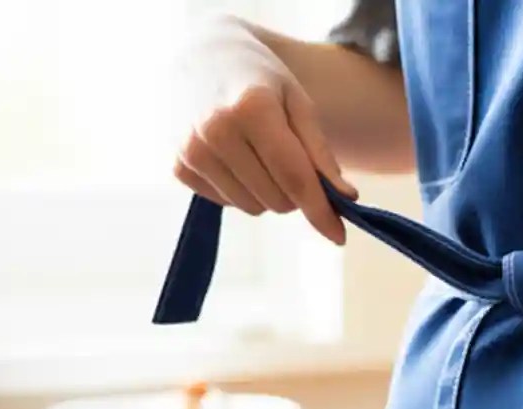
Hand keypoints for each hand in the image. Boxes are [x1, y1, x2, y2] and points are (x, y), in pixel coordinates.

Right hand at [172, 18, 357, 244]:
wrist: (203, 58)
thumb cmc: (261, 81)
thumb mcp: (299, 102)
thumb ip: (320, 152)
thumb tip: (344, 198)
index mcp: (252, 109)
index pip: (295, 178)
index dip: (320, 211)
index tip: (339, 236)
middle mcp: (216, 131)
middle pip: (278, 199)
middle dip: (297, 192)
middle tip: (293, 160)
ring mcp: (192, 151)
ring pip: (253, 208)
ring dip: (269, 192)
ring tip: (261, 153)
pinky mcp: (179, 167)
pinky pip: (228, 203)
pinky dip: (242, 190)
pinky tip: (237, 157)